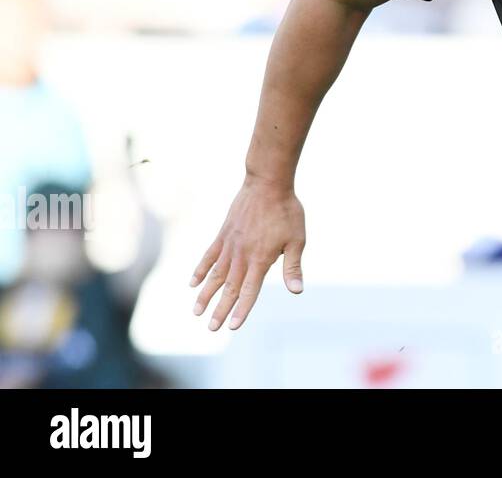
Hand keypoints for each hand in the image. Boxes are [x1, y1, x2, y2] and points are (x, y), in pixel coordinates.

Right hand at [191, 174, 305, 330]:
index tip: (232, 327)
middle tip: (211, 328)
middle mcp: (241, 256)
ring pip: (214, 275)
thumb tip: (297, 291)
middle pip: (229, 288)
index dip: (241, 310)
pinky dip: (200, 270)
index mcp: (260, 259)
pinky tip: (192, 283)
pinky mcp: (223, 235)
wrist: (267, 184)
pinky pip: (208, 256)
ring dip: (206, 294)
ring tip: (196, 312)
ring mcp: (229, 245)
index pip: (249, 291)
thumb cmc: (286, 212)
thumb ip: (293, 267)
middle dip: (220, 309)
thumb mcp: (297, 239)